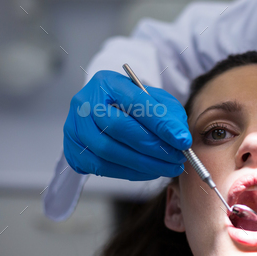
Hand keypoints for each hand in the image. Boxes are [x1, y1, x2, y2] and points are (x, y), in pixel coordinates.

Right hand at [63, 70, 190, 179]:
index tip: (184, 140)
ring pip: (110, 151)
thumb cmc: (132, 104)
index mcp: (107, 82)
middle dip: (154, 147)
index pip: (137, 103)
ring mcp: (75, 127)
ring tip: (168, 168)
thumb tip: (181, 137)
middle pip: (120, 128)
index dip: (162, 124)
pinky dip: (131, 173)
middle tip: (177, 158)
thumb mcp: (153, 99)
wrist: (102, 112)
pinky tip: (150, 172)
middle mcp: (85, 102)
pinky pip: (103, 167)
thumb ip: (169, 113)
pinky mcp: (72, 150)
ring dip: (145, 164)